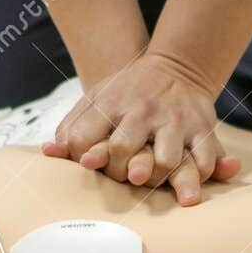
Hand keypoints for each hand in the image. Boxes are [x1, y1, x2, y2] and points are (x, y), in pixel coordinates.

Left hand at [42, 52, 240, 205]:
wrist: (177, 67)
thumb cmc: (129, 91)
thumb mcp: (96, 98)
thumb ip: (71, 126)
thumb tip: (49, 153)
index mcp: (110, 103)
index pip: (82, 140)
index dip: (82, 158)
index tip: (89, 164)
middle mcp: (142, 111)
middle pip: (122, 151)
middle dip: (118, 173)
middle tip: (124, 178)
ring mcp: (174, 120)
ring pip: (165, 161)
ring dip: (157, 179)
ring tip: (154, 185)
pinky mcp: (202, 127)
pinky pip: (202, 159)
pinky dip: (196, 175)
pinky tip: (188, 180)